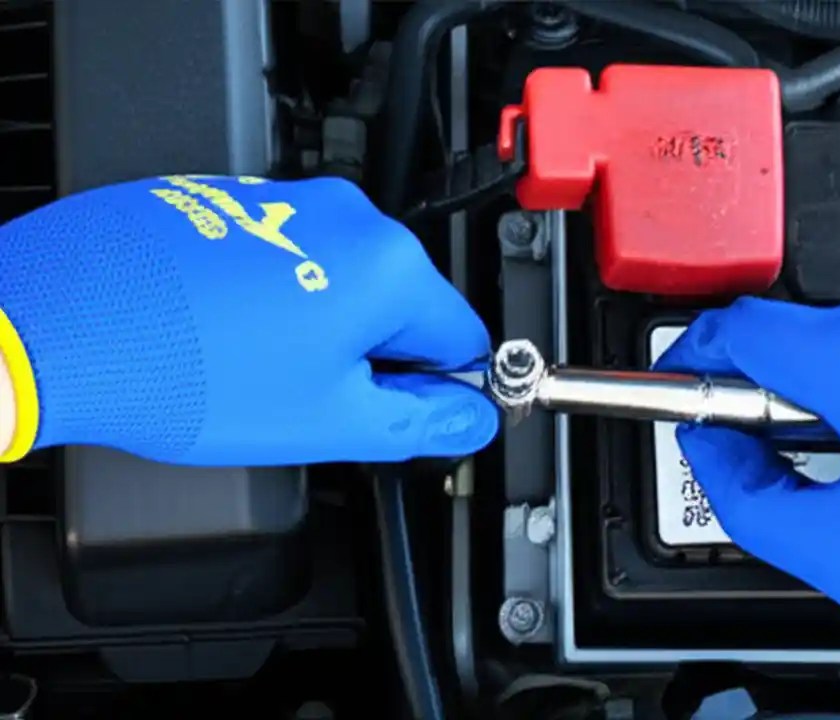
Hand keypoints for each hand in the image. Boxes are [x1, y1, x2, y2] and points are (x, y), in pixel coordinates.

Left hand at [0, 175, 496, 465]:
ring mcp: (287, 202)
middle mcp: (347, 217)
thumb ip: (422, 423)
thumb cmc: (186, 365)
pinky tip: (230, 337)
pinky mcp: (236, 205)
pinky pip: (290, 261)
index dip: (445, 390)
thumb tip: (468, 419)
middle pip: (405, 306)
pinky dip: (278, 301)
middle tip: (321, 401)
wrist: (60, 322)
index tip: (418, 414)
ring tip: (260, 368)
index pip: (464, 339)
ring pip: (344, 283)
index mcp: (389, 266)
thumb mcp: (330, 422)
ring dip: (325, 330)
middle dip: (377, 359)